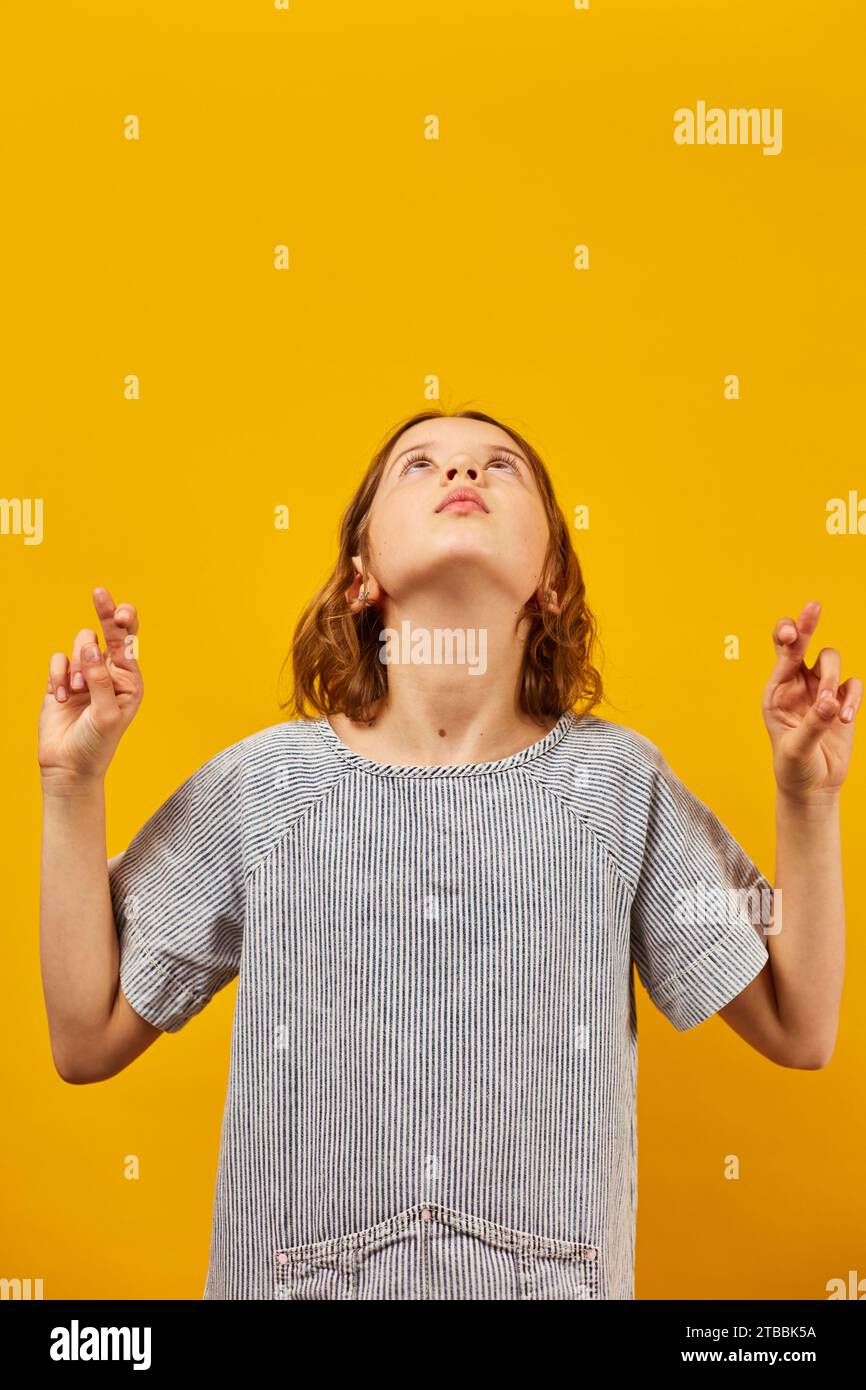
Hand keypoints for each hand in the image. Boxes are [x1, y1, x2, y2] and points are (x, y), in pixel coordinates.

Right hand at [39, 587, 143, 785]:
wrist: (69, 766)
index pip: (130, 643)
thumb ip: (100, 679)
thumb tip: (91, 647)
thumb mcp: (106, 713)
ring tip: (77, 691)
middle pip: (109, 631)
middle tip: (99, 593)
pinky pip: (58, 659)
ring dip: (76, 666)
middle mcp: (110, 672)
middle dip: (105, 613)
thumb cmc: (97, 743)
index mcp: (129, 679)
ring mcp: (85, 673)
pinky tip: (60, 697)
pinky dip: (57, 676)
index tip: (119, 613)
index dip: (125, 622)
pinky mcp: (62, 678)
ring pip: (80, 644)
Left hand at [762, 600, 859, 799]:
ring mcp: (821, 690)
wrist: (812, 787)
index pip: (781, 653)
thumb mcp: (796, 749)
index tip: (792, 635)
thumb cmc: (793, 767)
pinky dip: (852, 699)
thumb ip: (813, 725)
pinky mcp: (842, 701)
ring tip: (831, 709)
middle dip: (807, 624)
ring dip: (833, 679)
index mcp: (776, 690)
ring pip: (831, 661)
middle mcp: (797, 684)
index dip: (787, 635)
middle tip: (814, 605)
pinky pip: (853, 685)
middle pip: (803, 642)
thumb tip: (831, 701)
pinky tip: (845, 720)